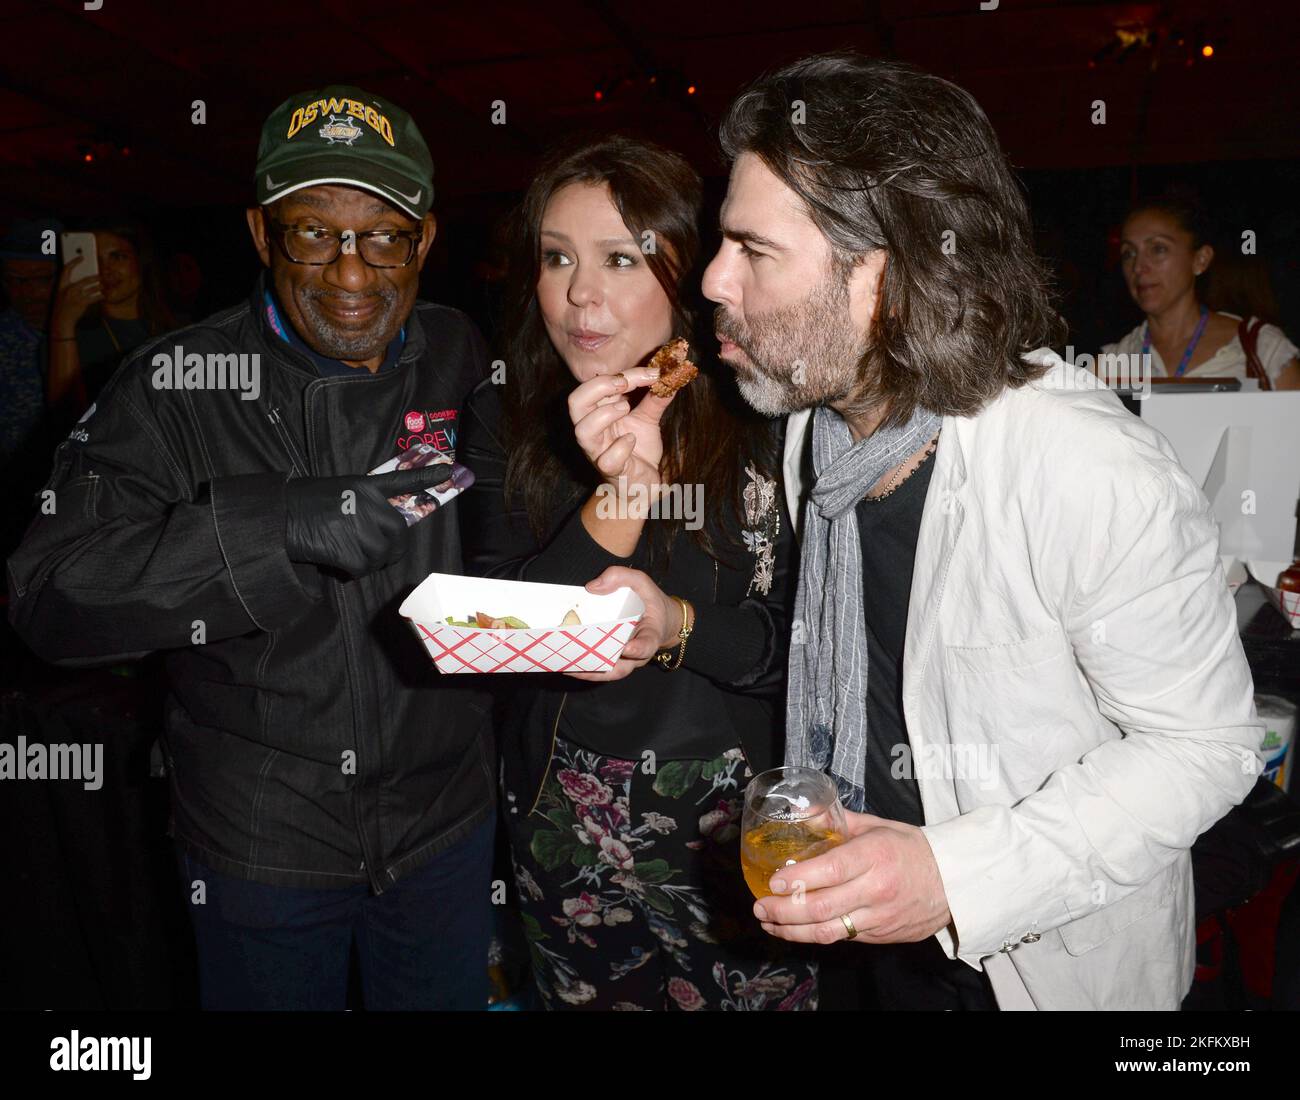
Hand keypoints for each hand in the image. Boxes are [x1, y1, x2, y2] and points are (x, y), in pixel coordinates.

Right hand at [50, 256, 102, 337]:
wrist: (61, 320)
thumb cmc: (62, 306)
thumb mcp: (60, 294)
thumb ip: (68, 286)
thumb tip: (80, 278)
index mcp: (61, 285)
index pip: (66, 269)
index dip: (74, 262)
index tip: (81, 257)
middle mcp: (68, 289)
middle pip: (84, 280)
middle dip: (94, 277)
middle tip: (100, 275)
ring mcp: (75, 296)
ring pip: (91, 289)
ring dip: (99, 287)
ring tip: (103, 285)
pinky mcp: (82, 303)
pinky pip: (94, 298)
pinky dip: (99, 296)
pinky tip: (103, 296)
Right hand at [284, 465, 453, 576]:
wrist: (279, 516)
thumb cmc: (303, 503)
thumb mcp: (338, 491)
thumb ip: (362, 503)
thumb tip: (374, 525)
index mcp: (366, 487)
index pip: (403, 481)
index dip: (427, 478)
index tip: (450, 471)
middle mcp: (370, 507)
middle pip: (397, 536)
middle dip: (389, 550)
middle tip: (372, 554)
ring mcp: (363, 530)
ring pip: (381, 556)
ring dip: (367, 562)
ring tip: (345, 554)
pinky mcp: (352, 553)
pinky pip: (363, 569)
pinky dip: (351, 572)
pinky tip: (337, 564)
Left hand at [564, 566, 679, 682]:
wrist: (658, 619)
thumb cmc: (650, 601)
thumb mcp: (642, 583)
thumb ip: (621, 577)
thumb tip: (592, 587)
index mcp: (650, 635)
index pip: (646, 646)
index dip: (638, 650)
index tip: (627, 649)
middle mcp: (636, 654)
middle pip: (620, 667)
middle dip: (600, 667)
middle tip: (580, 660)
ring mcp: (623, 661)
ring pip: (606, 672)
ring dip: (585, 671)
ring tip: (565, 666)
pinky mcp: (610, 660)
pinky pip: (598, 668)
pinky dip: (581, 667)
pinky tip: (563, 663)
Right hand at [568, 366, 678, 496]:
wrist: (642, 486)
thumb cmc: (638, 450)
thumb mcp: (648, 419)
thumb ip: (655, 398)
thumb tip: (670, 374)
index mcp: (598, 413)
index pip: (597, 385)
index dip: (624, 374)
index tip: (653, 373)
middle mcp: (592, 430)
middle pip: (575, 402)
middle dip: (600, 387)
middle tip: (625, 384)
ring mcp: (598, 452)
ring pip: (583, 431)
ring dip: (605, 414)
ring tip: (626, 409)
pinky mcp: (610, 471)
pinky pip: (606, 460)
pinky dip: (621, 447)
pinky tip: (633, 441)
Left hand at [752, 810, 952, 944]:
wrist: (953, 882)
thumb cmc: (911, 849)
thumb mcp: (878, 826)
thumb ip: (839, 819)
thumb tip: (802, 810)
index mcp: (874, 856)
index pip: (831, 870)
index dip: (799, 879)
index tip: (773, 881)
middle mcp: (876, 889)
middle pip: (822, 907)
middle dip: (784, 910)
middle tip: (760, 906)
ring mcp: (878, 917)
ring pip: (829, 931)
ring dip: (792, 931)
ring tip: (769, 923)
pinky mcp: (881, 936)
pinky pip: (842, 938)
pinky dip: (815, 936)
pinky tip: (795, 930)